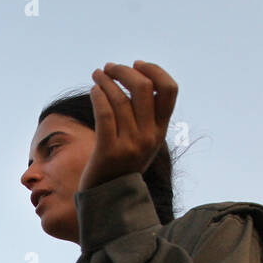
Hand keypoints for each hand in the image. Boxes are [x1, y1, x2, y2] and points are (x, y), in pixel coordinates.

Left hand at [78, 61, 176, 192]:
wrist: (108, 197)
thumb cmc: (122, 164)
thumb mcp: (143, 141)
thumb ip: (146, 115)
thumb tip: (136, 78)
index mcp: (161, 130)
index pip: (169, 89)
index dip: (153, 70)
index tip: (136, 64)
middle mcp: (149, 136)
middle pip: (143, 87)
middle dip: (124, 71)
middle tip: (109, 67)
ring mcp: (130, 144)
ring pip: (120, 98)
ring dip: (106, 80)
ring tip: (97, 75)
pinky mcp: (109, 151)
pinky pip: (104, 113)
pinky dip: (98, 96)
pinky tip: (93, 90)